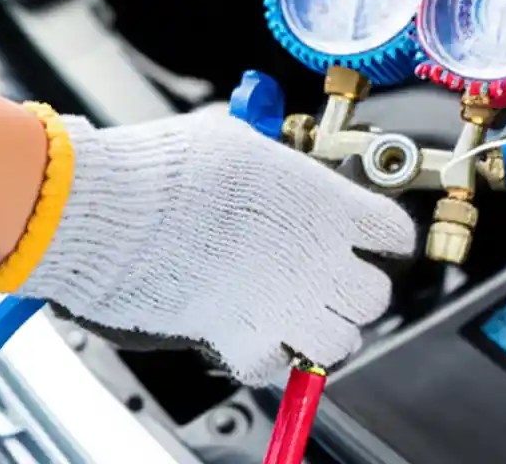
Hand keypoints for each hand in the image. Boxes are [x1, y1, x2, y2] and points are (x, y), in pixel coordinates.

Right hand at [17, 106, 415, 383]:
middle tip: (328, 281)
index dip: (384, 237)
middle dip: (355, 292)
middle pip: (375, 297)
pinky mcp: (242, 339)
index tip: (372, 240)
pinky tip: (248, 330)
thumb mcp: (234, 140)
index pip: (394, 233)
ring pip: (341, 342)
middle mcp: (317, 260)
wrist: (111, 211)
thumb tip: (266, 149)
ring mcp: (285, 304)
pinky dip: (265, 357)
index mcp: (326, 204)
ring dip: (323, 332)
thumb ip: (269, 156)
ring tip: (297, 314)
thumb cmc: (167, 167)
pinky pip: (274, 367)